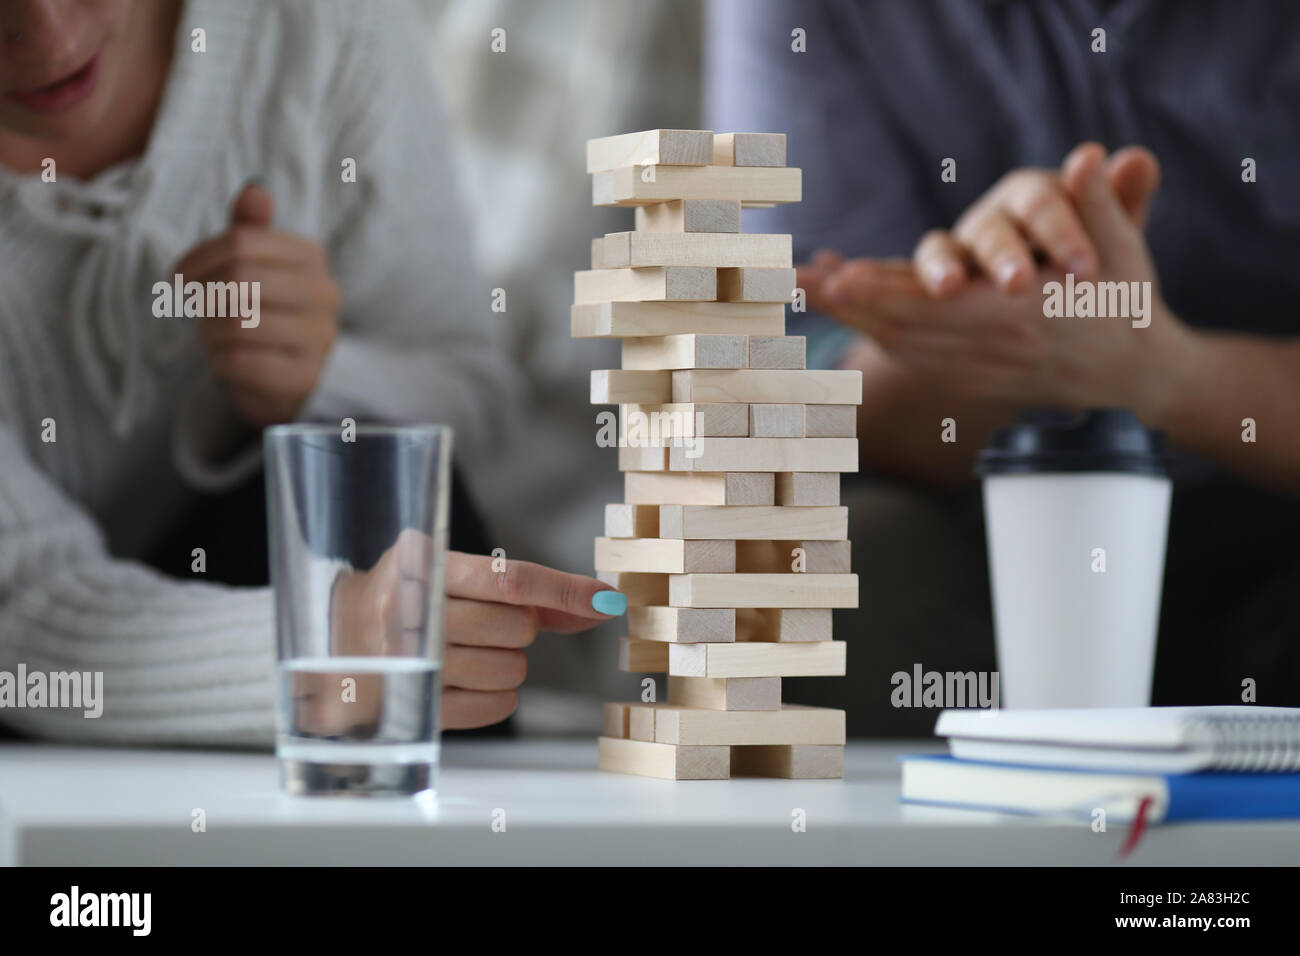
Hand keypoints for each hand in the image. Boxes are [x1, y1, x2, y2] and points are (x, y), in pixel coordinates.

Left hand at [176, 182, 340, 427]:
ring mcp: (319, 337)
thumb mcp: (256, 266)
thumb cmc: (265, 311)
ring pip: (239, 323)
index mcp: (311, 256)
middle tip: (195, 309)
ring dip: (209, 330)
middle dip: (204, 296)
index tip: (177, 278)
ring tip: (212, 334)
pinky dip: (218, 360)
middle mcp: (324, 293)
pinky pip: (241, 361)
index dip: (198, 258)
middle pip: (240, 280)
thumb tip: (255, 187)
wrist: (290, 377)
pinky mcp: (305, 377)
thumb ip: (251, 230)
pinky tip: (224, 359)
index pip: (243, 242)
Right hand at [328, 538, 624, 729]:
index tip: (605, 599)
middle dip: (518, 628)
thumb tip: (598, 604)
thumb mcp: (454, 577)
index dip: (564, 590)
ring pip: (510, 668)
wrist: (333, 637)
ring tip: (469, 651)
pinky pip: (495, 705)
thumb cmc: (412, 600)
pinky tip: (467, 679)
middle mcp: (407, 612)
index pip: (508, 579)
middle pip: (515, 626)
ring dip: (507, 662)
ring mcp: (407, 664)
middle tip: (485, 624)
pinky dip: (496, 694)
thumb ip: (526, 591)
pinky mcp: (413, 707)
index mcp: (420, 565)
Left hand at [805, 144, 1195, 414]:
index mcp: (1025, 316)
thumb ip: (1102, 205)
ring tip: (799, 287)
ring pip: (896, 342)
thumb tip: (1093, 155)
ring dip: (846, 317)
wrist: (1130, 375)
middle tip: (793, 280)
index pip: (942, 304)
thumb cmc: (1125, 302)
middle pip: (902, 325)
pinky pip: (905, 354)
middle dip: (846, 303)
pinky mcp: (964, 376)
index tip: (842, 277)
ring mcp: (975, 367)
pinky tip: (836, 308)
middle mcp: (991, 346)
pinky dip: (867, 332)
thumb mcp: (1124, 251)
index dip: (887, 291)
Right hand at [912, 143, 1160, 295]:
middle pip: (991, 230)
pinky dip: (900, 281)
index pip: (1044, 204)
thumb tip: (1139, 158)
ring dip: (940, 268)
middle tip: (1019, 285)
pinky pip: (912, 280)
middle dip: (1004, 257)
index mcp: (1035, 195)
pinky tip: (895, 293)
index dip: (1062, 233)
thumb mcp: (1113, 238)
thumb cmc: (1089, 262)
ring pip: (941, 252)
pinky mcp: (934, 280)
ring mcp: (958, 251)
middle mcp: (991, 218)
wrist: (1060, 305)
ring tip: (947, 288)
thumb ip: (1120, 201)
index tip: (1085, 269)